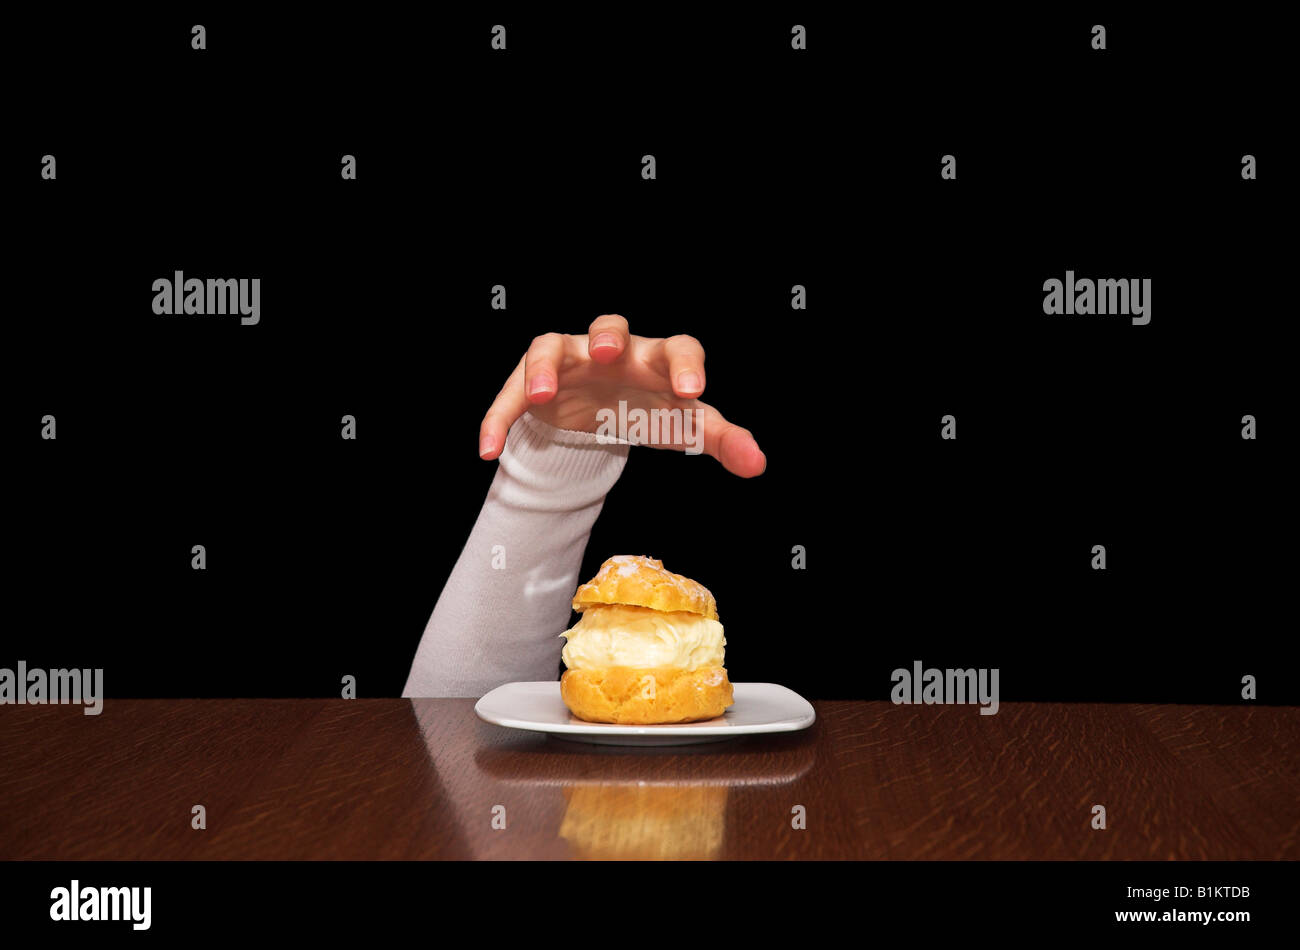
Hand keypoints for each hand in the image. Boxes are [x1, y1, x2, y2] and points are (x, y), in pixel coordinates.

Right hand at [478, 314, 765, 477]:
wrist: (600, 413)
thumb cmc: (650, 408)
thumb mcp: (684, 427)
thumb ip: (721, 440)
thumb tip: (757, 463)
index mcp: (657, 358)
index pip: (678, 347)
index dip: (687, 365)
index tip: (694, 392)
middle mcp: (612, 349)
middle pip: (611, 325)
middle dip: (608, 336)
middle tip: (609, 354)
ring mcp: (568, 359)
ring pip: (551, 346)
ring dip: (543, 367)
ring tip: (540, 395)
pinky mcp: (530, 383)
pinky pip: (509, 394)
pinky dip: (498, 419)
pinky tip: (489, 450)